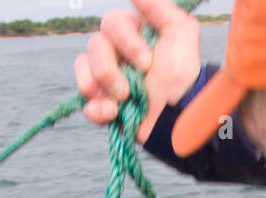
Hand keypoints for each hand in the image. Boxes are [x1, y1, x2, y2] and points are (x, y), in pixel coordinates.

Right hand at [75, 0, 202, 143]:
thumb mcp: (181, 34)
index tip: (147, 63)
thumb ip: (159, 8)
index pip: (111, 23)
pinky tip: (112, 114)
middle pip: (94, 45)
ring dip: (101, 86)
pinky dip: (96, 109)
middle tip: (130, 88)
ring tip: (121, 102)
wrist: (178, 119)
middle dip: (109, 69)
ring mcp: (108, 79)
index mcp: (133, 34)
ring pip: (84, 69)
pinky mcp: (104, 105)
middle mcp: (117, 53)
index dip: (126, 42)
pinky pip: (84, 101)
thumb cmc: (182, 78)